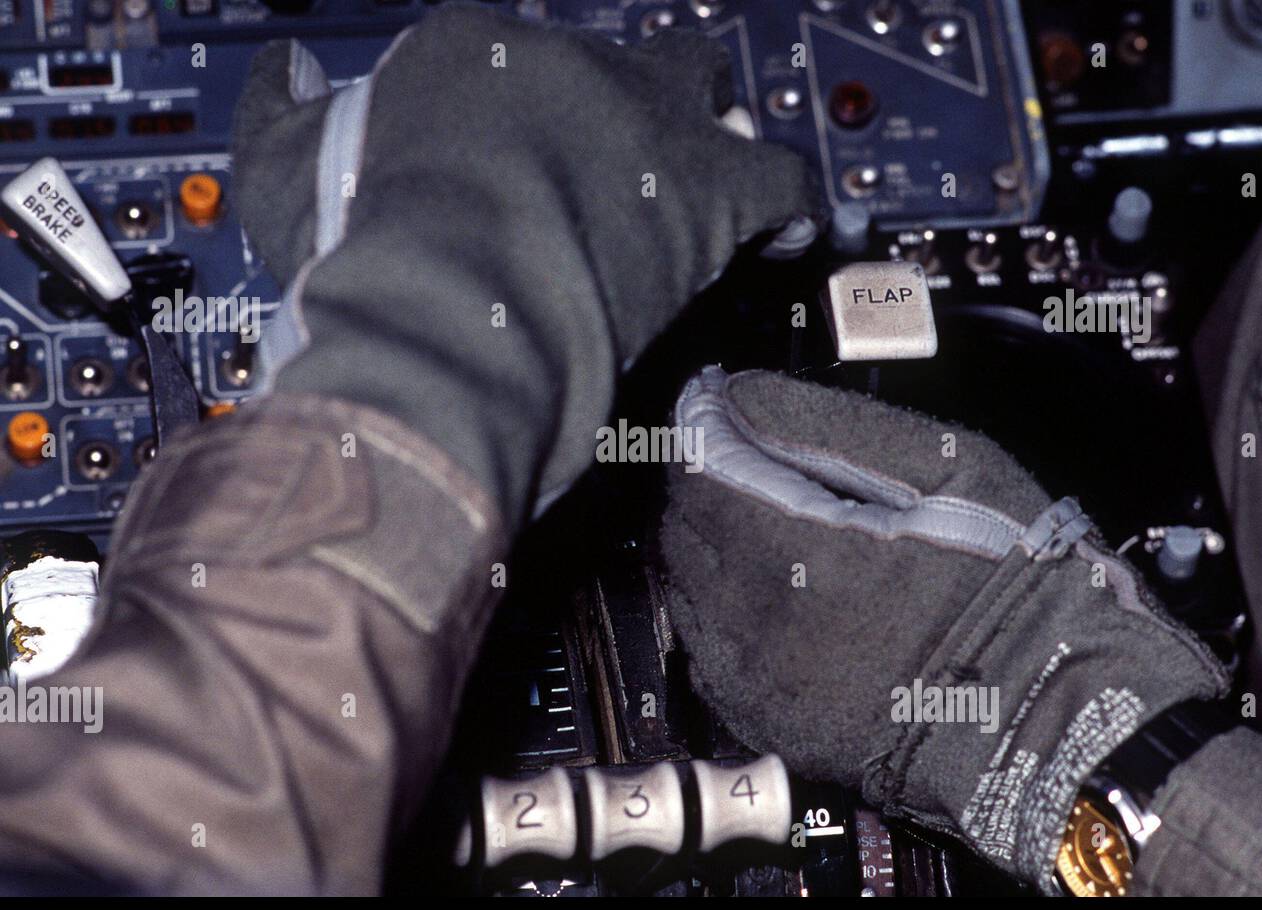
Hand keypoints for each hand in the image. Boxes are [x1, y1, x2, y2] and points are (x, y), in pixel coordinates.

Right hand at [232, 4, 812, 526]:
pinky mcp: (707, 190)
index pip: (517, 59)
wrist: (443, 311)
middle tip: (616, 162)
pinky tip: (783, 230)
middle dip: (625, 100)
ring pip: (704, 97)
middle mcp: (572, 66)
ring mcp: (648, 122)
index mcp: (476, 51)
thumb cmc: (365, 251)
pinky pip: (778, 178)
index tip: (520, 159)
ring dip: (703, 137)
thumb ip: (280, 109)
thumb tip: (282, 77)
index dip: (525, 115)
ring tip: (701, 182)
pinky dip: (786, 203)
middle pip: (621, 60)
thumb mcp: (280, 169)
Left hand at [658, 367, 1227, 890]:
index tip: (719, 407)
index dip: (703, 428)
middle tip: (752, 462)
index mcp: (802, 551)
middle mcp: (761, 623)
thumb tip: (738, 393)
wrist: (1050, 709)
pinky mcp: (763, 718)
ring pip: (681, 585)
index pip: (696, 468)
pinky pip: (701, 646)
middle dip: (704, 483)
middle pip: (679, 525)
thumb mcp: (944, 467)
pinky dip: (718, 609)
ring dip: (707, 544)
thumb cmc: (1015, 584)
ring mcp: (755, 679)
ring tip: (774, 527)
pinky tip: (774, 593)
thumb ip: (825, 425)